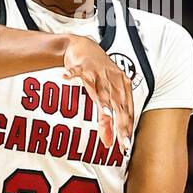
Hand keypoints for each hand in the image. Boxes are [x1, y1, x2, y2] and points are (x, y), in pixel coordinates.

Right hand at [62, 35, 133, 153]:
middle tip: (121, 141)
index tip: (126, 146)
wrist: (83, 46)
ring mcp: (98, 72)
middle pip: (117, 104)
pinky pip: (77, 71)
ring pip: (100, 90)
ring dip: (103, 102)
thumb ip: (106, 118)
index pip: (127, 110)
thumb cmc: (96, 73)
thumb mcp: (103, 94)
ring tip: (106, 115)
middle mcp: (113, 79)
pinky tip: (65, 78)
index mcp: (122, 85)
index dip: (127, 127)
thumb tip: (109, 142)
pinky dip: (71, 74)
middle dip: (120, 124)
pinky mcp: (83, 65)